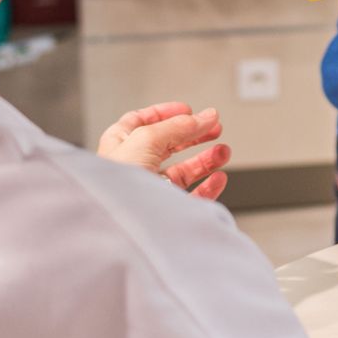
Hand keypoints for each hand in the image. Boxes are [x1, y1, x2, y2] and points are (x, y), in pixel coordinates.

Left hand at [98, 101, 230, 200]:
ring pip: (183, 171)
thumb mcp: (146, 139)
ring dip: (205, 160)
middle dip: (194, 134)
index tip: (187, 110)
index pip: (141, 121)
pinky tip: (218, 177)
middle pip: (168, 144)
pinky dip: (208, 186)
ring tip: (223, 152)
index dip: (165, 113)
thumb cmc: (115, 185)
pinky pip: (191, 197)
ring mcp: (150, 190)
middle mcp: (134, 166)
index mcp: (120, 145)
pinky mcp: (165, 211)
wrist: (119, 227)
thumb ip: (179, 125)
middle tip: (213, 128)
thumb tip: (205, 116)